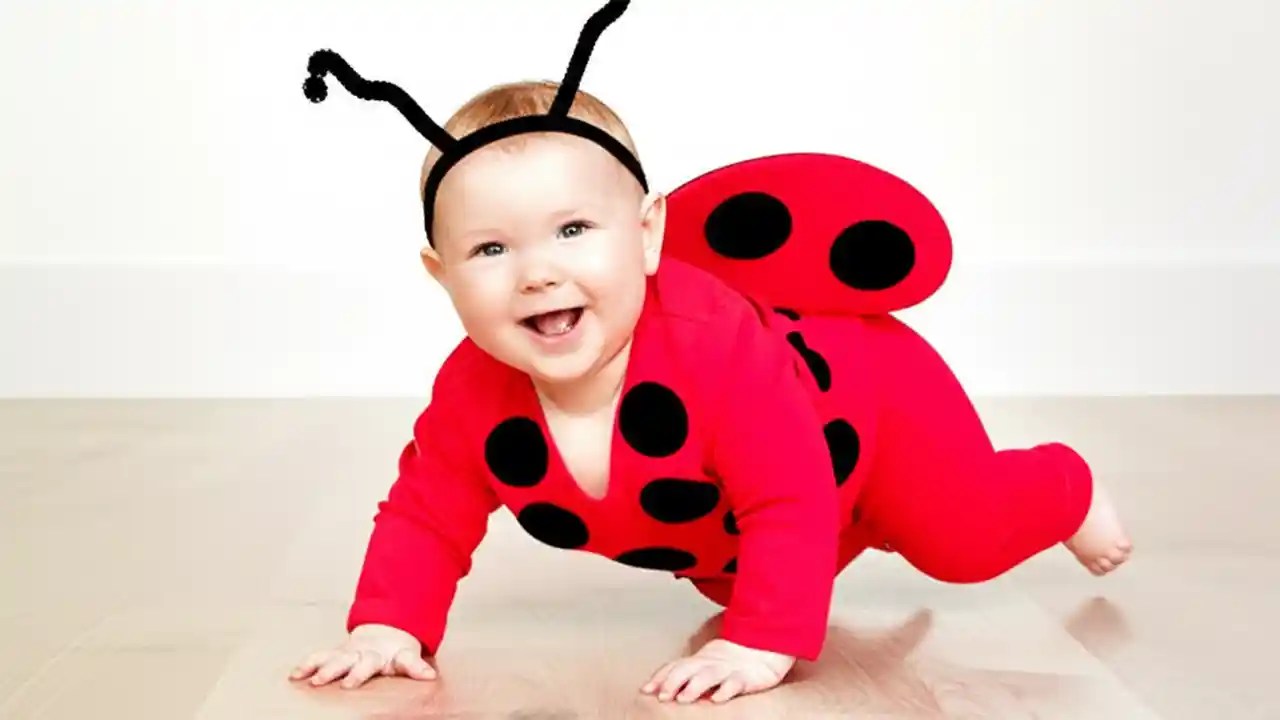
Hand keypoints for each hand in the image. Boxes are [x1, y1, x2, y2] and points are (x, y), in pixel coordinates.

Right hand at [289, 623, 436, 688]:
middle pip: (344, 661)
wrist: (384, 630)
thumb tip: (430, 676)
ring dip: (315, 666)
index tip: (348, 685)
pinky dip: (306, 664)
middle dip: (332, 670)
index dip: (359, 674)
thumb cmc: (395, 650)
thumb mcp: (407, 656)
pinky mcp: (334, 654)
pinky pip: (318, 657)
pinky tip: (293, 675)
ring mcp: (345, 652)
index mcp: (376, 655)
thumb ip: (415, 666)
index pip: (367, 665)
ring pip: (328, 657)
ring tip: (301, 677)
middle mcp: (358, 653)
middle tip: (321, 681)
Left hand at [640, 638, 794, 703]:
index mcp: (699, 660)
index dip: (660, 677)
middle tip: (662, 696)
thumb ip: (688, 673)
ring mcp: (727, 669)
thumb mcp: (707, 663)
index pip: (675, 666)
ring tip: (684, 698)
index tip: (645, 690)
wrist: (764, 643)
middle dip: (673, 682)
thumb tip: (662, 688)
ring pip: (708, 676)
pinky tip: (717, 699)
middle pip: (687, 669)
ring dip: (694, 687)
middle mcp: (710, 664)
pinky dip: (725, 690)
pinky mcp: (746, 677)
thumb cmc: (732, 658)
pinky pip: (735, 683)